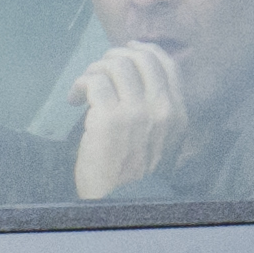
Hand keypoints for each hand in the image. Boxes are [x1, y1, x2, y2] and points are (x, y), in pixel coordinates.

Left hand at [71, 41, 184, 199]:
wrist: (124, 202)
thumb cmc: (139, 176)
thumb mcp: (164, 141)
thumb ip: (159, 113)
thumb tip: (139, 82)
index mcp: (178, 112)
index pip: (166, 64)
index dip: (143, 50)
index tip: (126, 51)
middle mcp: (162, 107)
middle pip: (139, 58)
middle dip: (113, 57)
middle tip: (97, 71)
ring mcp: (135, 112)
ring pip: (114, 65)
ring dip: (93, 71)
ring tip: (84, 88)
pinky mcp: (108, 118)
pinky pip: (94, 82)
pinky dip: (80, 85)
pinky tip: (74, 99)